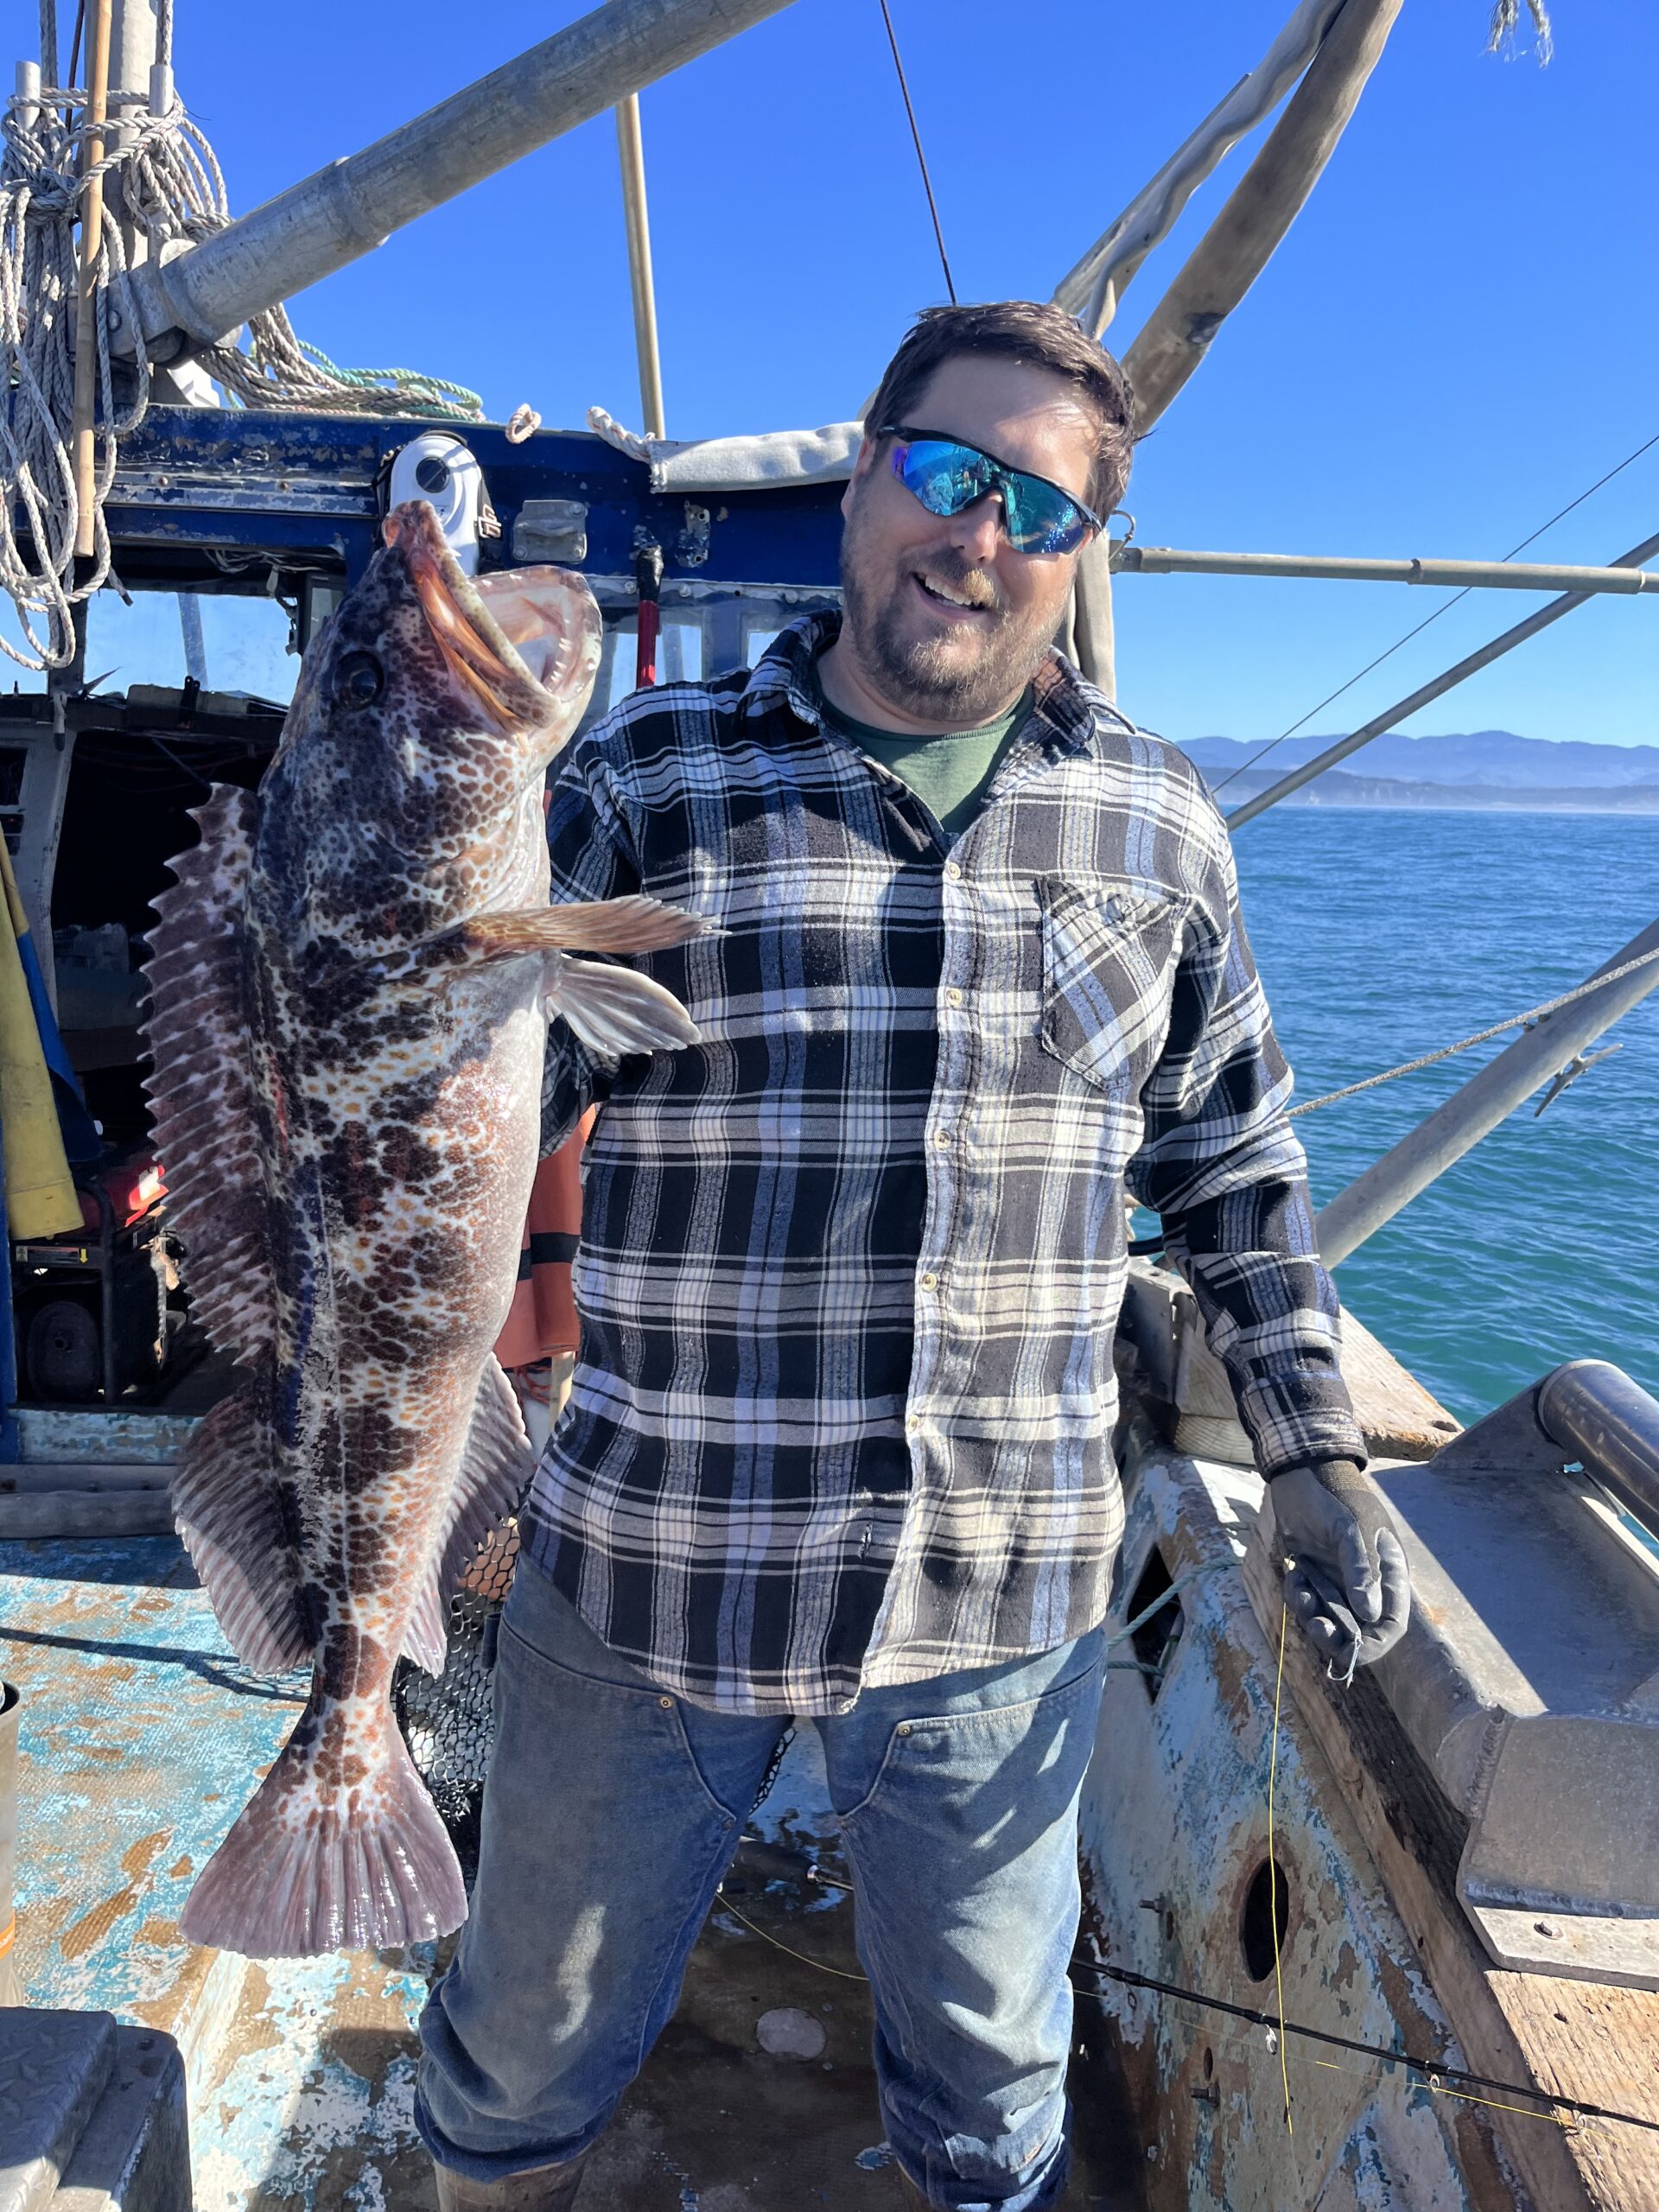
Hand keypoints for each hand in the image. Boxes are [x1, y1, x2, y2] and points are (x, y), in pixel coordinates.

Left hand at [1267, 1460, 1410, 1681]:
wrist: (1299, 1476)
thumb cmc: (1334, 1498)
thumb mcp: (1351, 1531)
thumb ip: (1362, 1571)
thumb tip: (1370, 1616)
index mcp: (1387, 1575)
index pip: (1391, 1622)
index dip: (1376, 1642)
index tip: (1352, 1650)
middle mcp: (1366, 1584)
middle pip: (1359, 1630)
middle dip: (1337, 1636)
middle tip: (1316, 1627)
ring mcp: (1339, 1582)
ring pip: (1329, 1620)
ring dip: (1313, 1616)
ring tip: (1300, 1593)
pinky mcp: (1314, 1576)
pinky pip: (1308, 1602)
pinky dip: (1298, 1597)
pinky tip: (1292, 1574)